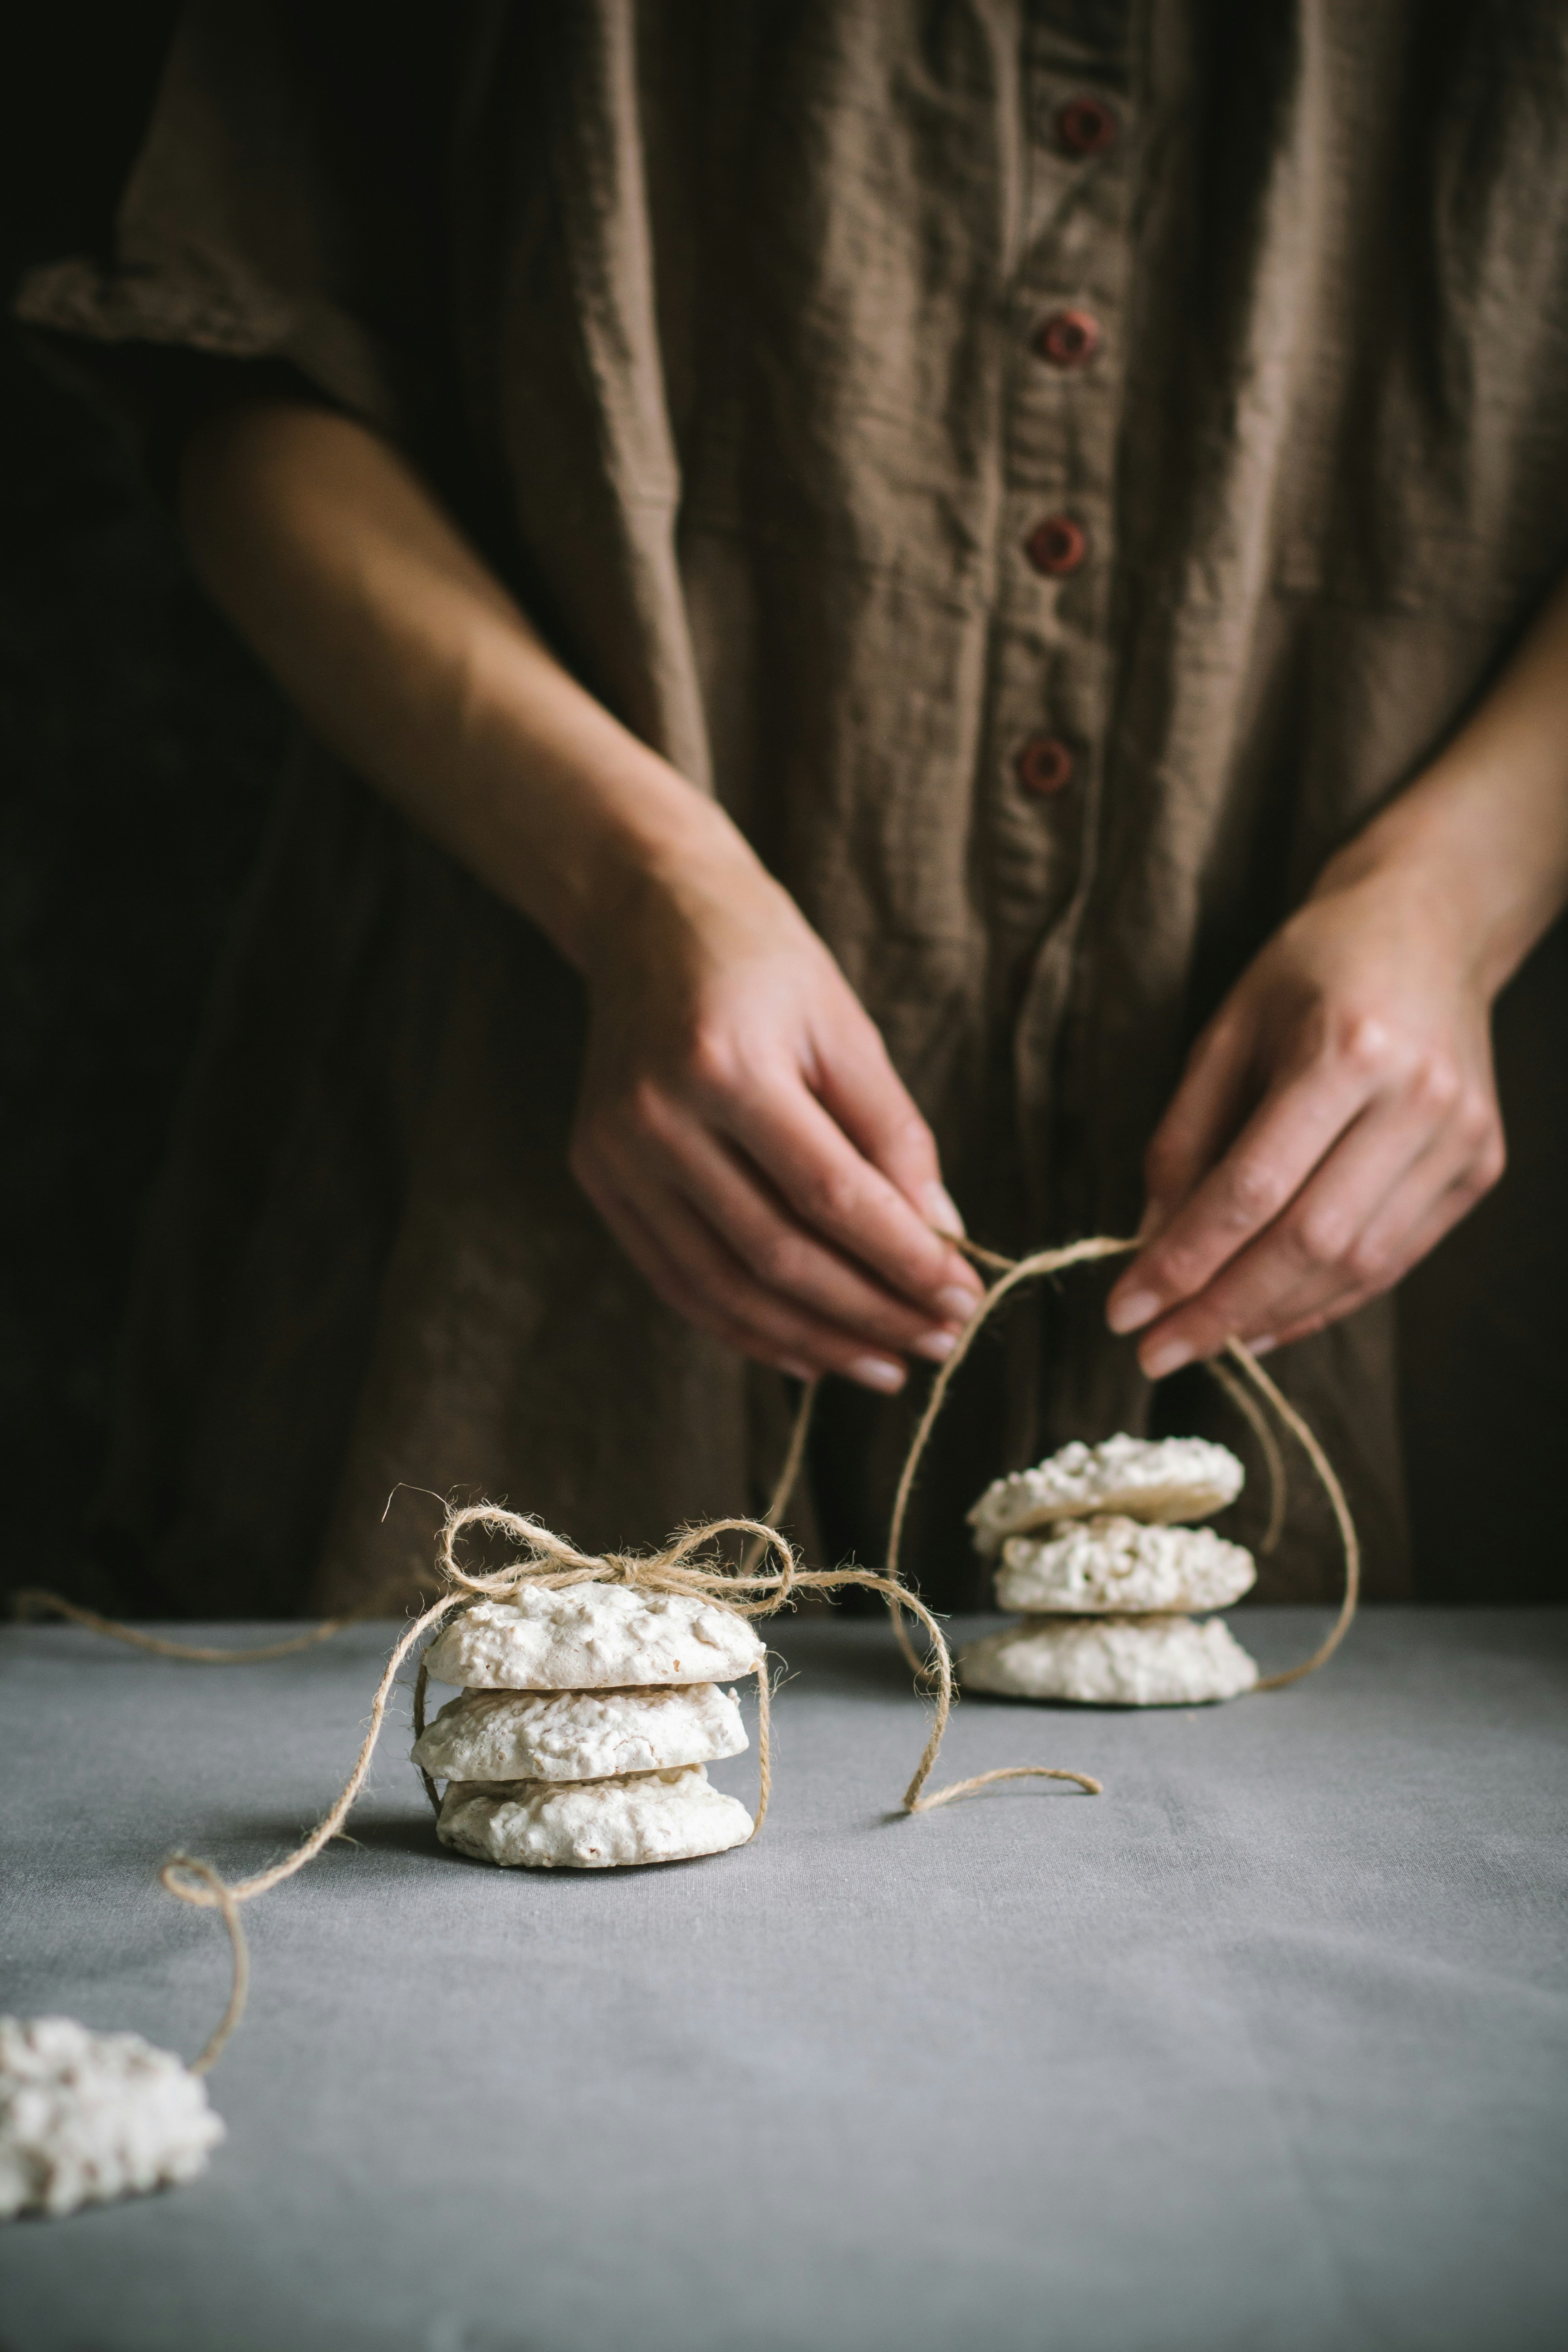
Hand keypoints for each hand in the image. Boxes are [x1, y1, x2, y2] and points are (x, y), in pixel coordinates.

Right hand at [569, 839, 981, 1389]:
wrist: (646, 915)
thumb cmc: (764, 961)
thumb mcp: (844, 1026)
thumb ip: (893, 1132)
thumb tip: (941, 1236)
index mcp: (726, 1065)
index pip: (832, 1196)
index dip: (903, 1261)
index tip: (965, 1299)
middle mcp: (657, 1117)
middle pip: (777, 1254)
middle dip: (869, 1312)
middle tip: (941, 1344)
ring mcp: (615, 1153)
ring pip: (722, 1286)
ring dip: (812, 1340)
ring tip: (884, 1365)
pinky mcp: (596, 1175)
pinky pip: (676, 1279)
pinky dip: (743, 1327)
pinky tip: (806, 1355)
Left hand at [1105, 864, 1505, 1376]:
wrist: (1430, 924)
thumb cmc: (1313, 968)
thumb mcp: (1227, 1030)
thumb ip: (1183, 1137)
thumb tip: (1148, 1243)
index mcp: (1346, 1049)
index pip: (1251, 1190)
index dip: (1183, 1262)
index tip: (1123, 1310)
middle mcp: (1416, 1099)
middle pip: (1307, 1242)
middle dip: (1220, 1310)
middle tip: (1153, 1351)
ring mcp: (1460, 1137)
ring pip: (1357, 1265)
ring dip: (1271, 1316)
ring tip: (1201, 1341)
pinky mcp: (1479, 1166)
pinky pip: (1394, 1259)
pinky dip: (1326, 1301)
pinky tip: (1267, 1320)